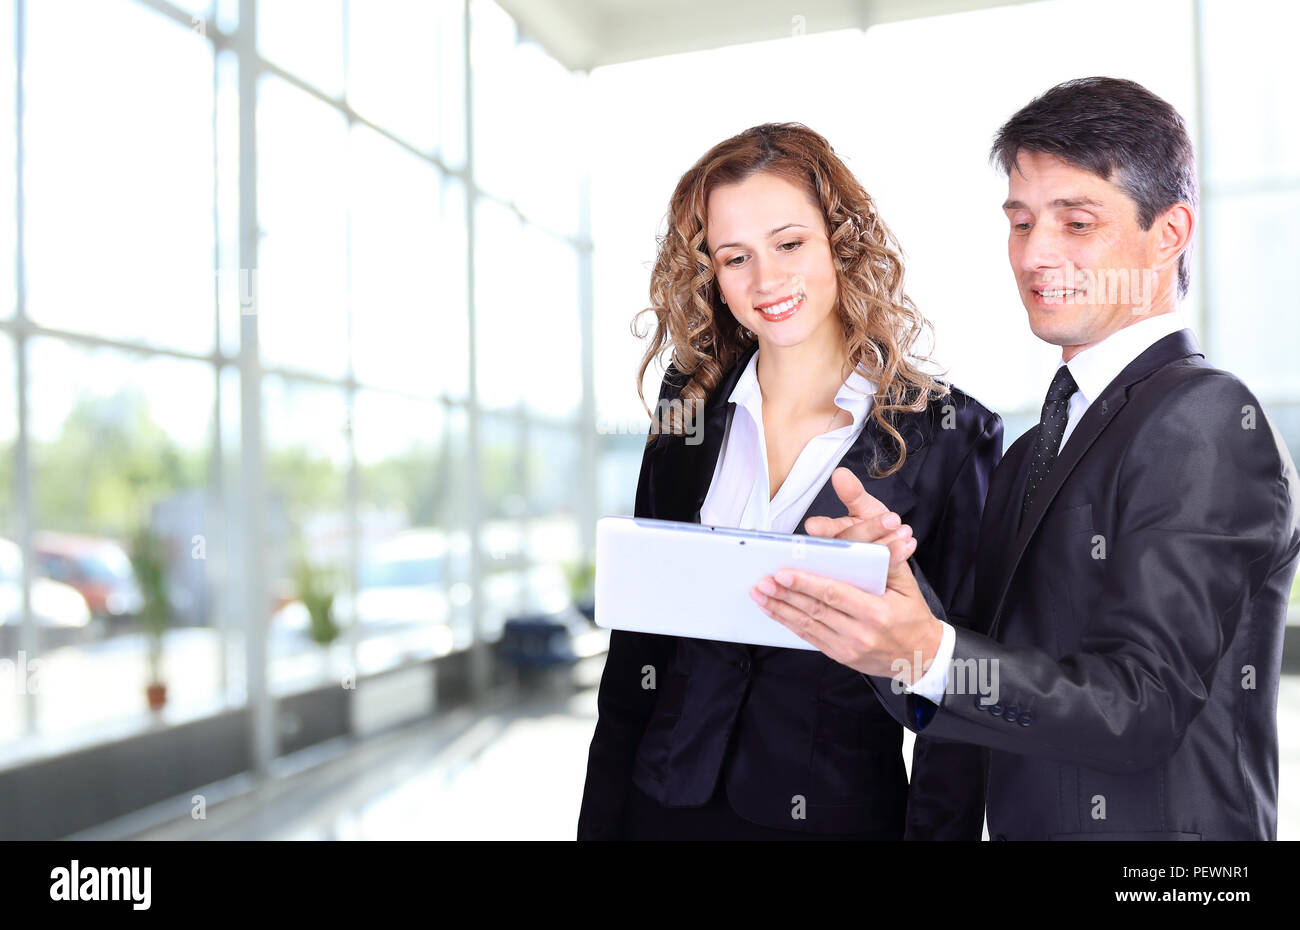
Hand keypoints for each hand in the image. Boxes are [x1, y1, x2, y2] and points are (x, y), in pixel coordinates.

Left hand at [748, 467, 942, 681]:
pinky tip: (774, 611)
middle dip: (785, 594)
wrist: (921, 656)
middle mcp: (860, 633)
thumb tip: (872, 540)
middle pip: (815, 610)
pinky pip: (809, 637)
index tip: (783, 573)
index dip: (806, 583)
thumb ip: (888, 562)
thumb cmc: (913, 616)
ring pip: (807, 625)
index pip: (834, 594)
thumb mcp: (908, 585)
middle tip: (763, 581)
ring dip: (780, 609)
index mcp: (876, 612)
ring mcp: (848, 648)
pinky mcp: (840, 655)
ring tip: (760, 594)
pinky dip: (788, 623)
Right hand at [803, 467, 915, 570]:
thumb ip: (853, 493)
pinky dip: (898, 557)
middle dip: (871, 530)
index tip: (814, 526)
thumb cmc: (873, 527)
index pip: (823, 530)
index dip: (820, 529)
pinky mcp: (870, 585)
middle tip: (892, 519)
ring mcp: (854, 572)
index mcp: (832, 534)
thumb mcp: (864, 507)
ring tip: (904, 531)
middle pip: (849, 543)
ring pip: (867, 560)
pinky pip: (884, 572)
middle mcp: (839, 554)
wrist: (893, 551)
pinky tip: (907, 546)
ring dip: (888, 545)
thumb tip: (839, 473)